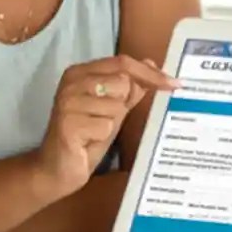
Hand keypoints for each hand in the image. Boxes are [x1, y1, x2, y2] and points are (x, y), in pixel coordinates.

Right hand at [38, 55, 177, 197]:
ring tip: (92, 132)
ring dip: (110, 123)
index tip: (174, 83)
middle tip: (103, 120)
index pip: (122, 62)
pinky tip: (86, 142)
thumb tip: (152, 64)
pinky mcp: (67, 123)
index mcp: (81, 72)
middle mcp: (71, 82)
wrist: (57, 169)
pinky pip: (105, 126)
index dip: (149, 72)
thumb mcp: (113, 110)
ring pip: (116, 105)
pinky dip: (101, 137)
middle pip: (122, 82)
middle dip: (121, 104)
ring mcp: (67, 101)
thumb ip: (131, 88)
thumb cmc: (86, 137)